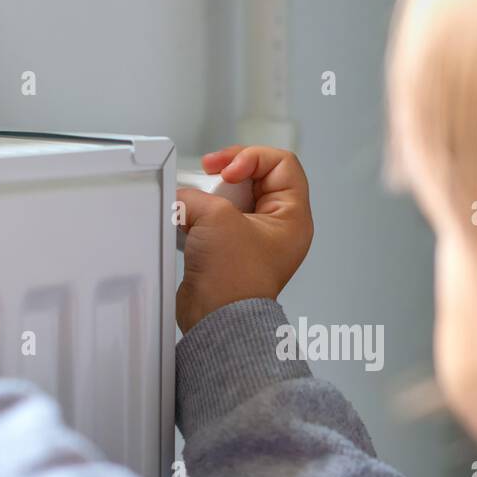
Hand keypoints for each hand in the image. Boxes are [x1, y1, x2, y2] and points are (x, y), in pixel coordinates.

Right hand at [175, 145, 313, 332]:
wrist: (216, 318)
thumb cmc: (234, 280)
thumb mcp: (216, 218)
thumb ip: (196, 194)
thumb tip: (183, 196)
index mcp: (292, 217)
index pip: (282, 163)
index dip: (251, 157)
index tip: (227, 171)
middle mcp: (276, 227)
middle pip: (255, 176)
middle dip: (226, 173)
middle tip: (208, 178)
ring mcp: (252, 238)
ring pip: (232, 197)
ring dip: (210, 195)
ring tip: (197, 204)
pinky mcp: (229, 249)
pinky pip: (215, 219)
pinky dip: (200, 214)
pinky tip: (188, 220)